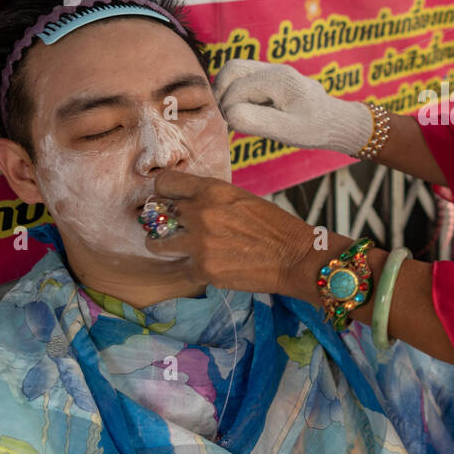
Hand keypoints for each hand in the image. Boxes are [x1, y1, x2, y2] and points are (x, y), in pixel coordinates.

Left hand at [143, 169, 312, 295]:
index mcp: (212, 190)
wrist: (295, 257)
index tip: (168, 200)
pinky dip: (191, 268)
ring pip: (158, 244)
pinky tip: (206, 266)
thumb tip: (184, 204)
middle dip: (165, 221)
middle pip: (158, 214)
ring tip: (175, 248)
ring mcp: (199, 244)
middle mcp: (201, 214)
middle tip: (173, 227)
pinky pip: (181, 268)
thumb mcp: (241, 199)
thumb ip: (210, 199)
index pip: (165, 183)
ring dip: (165, 245)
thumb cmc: (274, 226)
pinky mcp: (202, 270)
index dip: (165, 192)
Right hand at [214, 59, 373, 154]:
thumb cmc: (316, 129)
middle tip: (226, 119)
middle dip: (222, 93)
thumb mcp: (288, 131)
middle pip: (231, 69)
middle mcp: (275, 69)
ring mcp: (273, 71)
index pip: (236, 88)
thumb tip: (229, 114)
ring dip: (228, 92)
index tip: (230, 129)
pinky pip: (245, 78)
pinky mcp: (272, 77)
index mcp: (279, 79)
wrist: (337, 122)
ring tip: (234, 116)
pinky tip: (245, 112)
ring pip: (236, 71)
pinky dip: (237, 92)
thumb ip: (256, 121)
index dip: (227, 109)